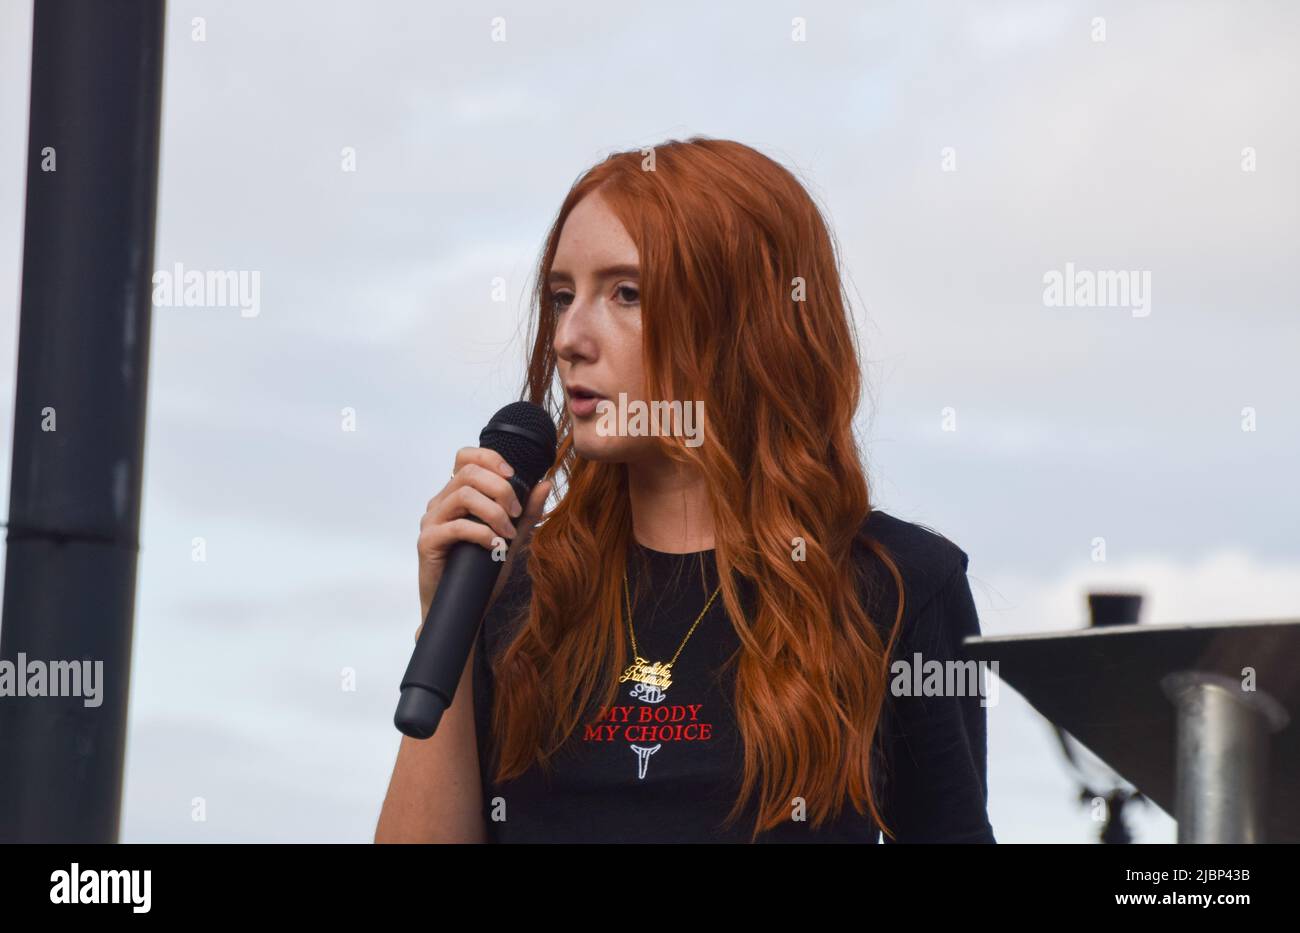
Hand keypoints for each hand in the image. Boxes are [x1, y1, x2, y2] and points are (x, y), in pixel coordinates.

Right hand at [416, 446, 551, 626]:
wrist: (459, 608)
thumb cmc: (480, 572)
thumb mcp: (510, 538)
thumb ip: (526, 512)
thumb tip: (545, 483)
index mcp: (456, 495)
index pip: (465, 457)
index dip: (490, 458)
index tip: (513, 475)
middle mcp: (440, 503)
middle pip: (468, 472)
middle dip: (500, 488)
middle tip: (516, 513)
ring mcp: (432, 521)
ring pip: (463, 495)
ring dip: (493, 511)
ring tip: (508, 533)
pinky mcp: (427, 542)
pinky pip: (456, 526)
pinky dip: (482, 533)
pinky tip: (495, 546)